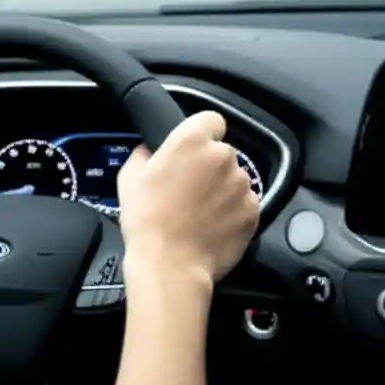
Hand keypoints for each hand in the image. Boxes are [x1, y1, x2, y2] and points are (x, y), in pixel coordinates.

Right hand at [116, 111, 258, 286]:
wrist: (171, 265)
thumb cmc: (146, 220)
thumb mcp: (130, 178)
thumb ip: (145, 154)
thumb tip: (151, 151)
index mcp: (192, 141)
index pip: (211, 119)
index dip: (203, 132)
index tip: (193, 149)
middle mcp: (223, 156)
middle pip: (222, 152)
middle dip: (210, 166)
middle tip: (190, 188)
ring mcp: (242, 184)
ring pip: (235, 179)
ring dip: (223, 189)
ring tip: (202, 212)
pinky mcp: (254, 211)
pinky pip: (245, 203)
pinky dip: (234, 211)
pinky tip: (214, 226)